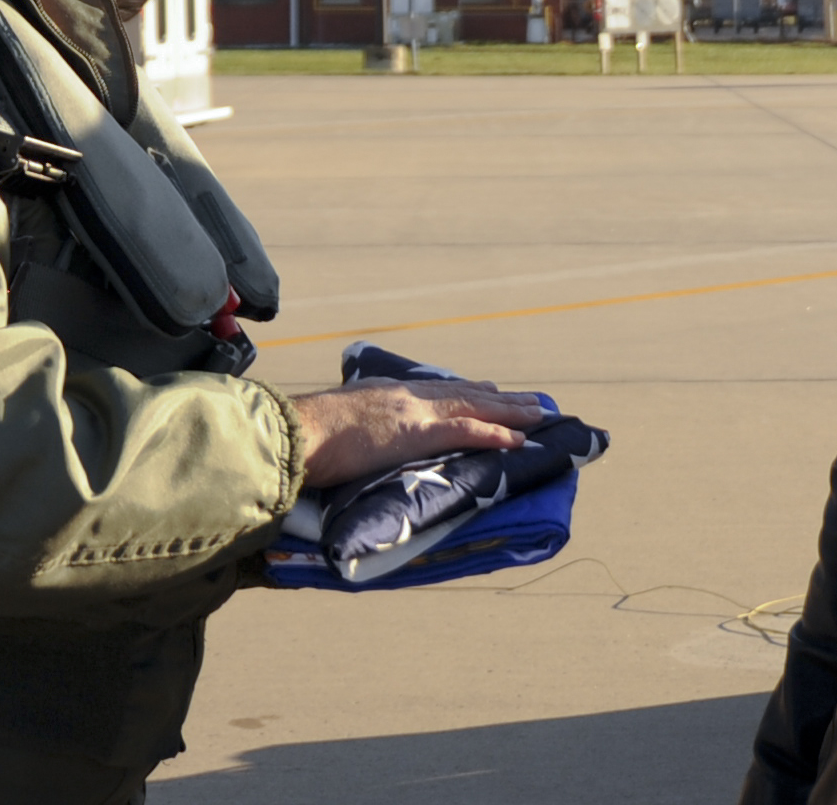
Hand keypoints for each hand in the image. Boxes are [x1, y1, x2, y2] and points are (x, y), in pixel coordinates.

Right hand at [287, 377, 545, 487]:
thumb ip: (356, 428)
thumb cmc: (306, 436)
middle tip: (530, 401)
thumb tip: (356, 445)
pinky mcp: (418, 432)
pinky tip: (519, 439)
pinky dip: (496, 435)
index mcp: (387, 394)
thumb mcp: (338, 424)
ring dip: (511, 413)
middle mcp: (407, 396)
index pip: (437, 392)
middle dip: (500, 400)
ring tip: (539, 414)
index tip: (491, 391)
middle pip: (464, 394)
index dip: (469, 393)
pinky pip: (467, 431)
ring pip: (475, 408)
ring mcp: (415, 412)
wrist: (297, 432)